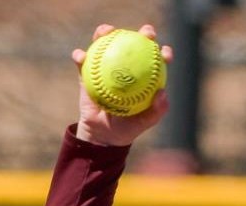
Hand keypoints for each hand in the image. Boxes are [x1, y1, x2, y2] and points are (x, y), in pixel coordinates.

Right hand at [72, 23, 172, 147]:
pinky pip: (83, 61)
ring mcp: (107, 67)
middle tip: (146, 33)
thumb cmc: (127, 128)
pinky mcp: (88, 71)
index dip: (162, 53)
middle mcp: (127, 67)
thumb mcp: (144, 123)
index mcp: (144, 77)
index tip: (164, 53)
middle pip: (136, 44)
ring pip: (107, 44)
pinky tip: (81, 56)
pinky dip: (80, 56)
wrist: (103, 135)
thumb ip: (156, 111)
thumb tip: (162, 93)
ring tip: (107, 31)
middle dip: (144, 34)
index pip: (156, 61)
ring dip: (106, 32)